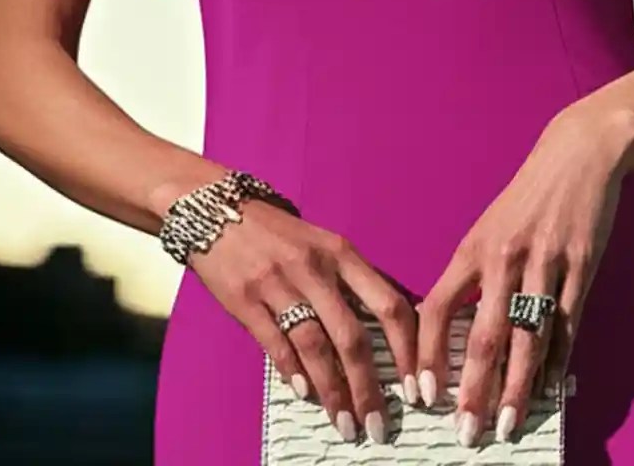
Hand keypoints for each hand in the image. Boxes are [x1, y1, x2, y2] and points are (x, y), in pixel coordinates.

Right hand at [187, 200, 418, 443]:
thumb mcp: (328, 245)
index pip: (389, 305)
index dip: (407, 349)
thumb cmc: (282, 233)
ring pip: (315, 346)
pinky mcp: (244, 300)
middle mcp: (315, 269)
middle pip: (352, 336)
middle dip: (368, 386)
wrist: (218, 210)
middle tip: (378, 424)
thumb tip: (399, 323)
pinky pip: (275, 342)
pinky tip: (306, 393)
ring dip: (332, 390)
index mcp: (344, 254)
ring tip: (345, 421)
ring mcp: (278, 285)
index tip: (415, 387)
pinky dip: (292, 371)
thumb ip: (357, 282)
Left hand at [415, 105, 633, 445]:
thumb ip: (472, 276)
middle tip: (469, 432)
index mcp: (473, 249)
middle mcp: (505, 259)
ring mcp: (546, 263)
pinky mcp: (582, 265)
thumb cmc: (528, 197)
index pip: (438, 310)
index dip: (428, 355)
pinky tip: (550, 387)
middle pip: (486, 337)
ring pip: (529, 338)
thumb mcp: (488, 228)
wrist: (579, 154)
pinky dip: (558, 360)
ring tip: (511, 423)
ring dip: (519, 387)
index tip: (424, 395)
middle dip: (476, 391)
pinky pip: (567, 323)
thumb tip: (455, 333)